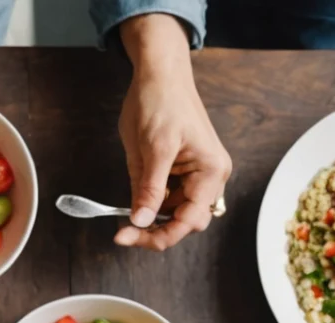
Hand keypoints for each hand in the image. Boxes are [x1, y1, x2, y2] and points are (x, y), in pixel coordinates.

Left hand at [113, 15, 231, 251]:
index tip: (127, 237)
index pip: (190, 220)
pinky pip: (168, 198)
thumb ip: (148, 188)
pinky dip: (150, 205)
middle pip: (186, 221)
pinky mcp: (181, 170)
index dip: (159, 235)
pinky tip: (133, 204)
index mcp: (211, 171)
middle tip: (123, 233)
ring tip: (125, 220)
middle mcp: (209, 176)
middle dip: (156, 231)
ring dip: (152, 220)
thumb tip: (141, 221)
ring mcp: (196, 174)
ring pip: (175, 213)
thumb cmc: (160, 101)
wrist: (159, 73)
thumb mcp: (152, 148)